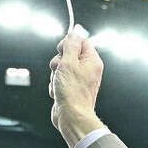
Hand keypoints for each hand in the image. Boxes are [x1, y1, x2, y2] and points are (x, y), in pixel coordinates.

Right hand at [49, 25, 105, 147]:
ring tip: (59, 84)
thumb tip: (75, 32)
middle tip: (60, 70)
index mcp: (92, 61)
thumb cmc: (72, 91)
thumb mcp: (69, 62)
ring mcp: (79, 79)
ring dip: (55, 75)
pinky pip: (59, 80)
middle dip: (58, 62)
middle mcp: (87, 69)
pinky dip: (55, 85)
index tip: (61, 50)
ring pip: (61, 68)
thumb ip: (70, 45)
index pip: (81, 41)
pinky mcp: (70, 88)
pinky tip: (58, 92)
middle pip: (68, 54)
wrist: (71, 116)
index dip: (68, 43)